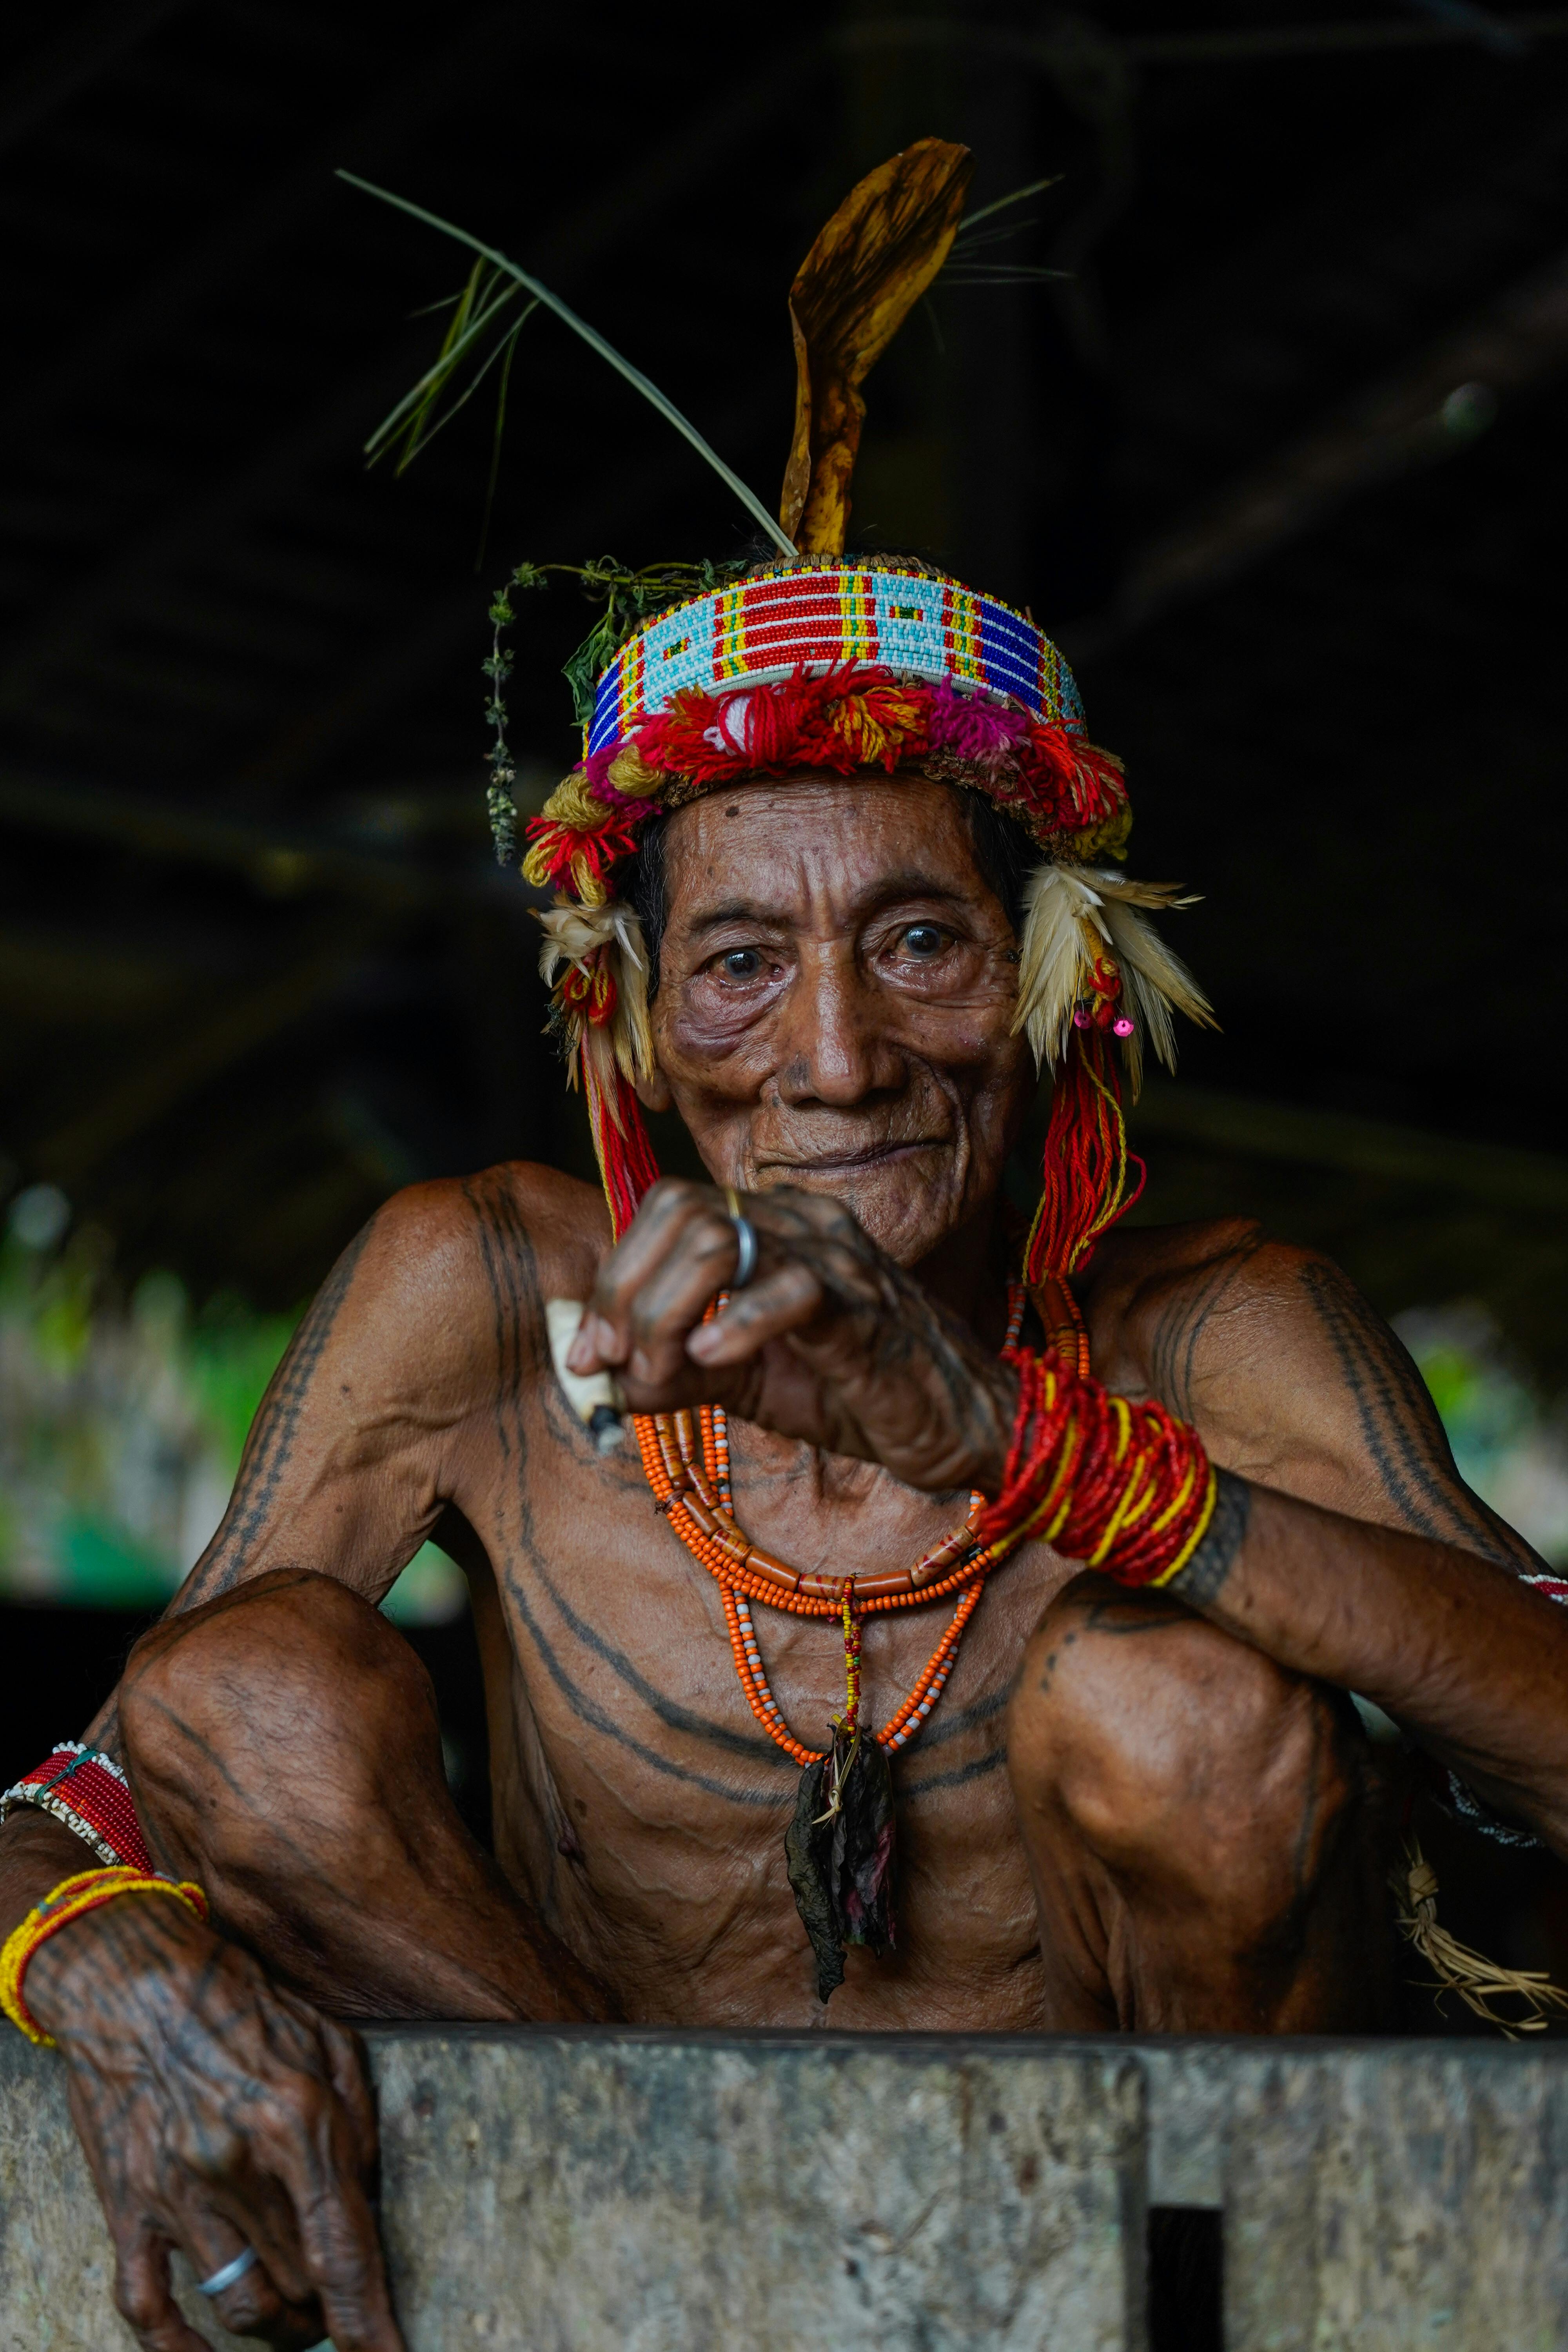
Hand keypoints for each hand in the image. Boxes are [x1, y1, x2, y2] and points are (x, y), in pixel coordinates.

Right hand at [26, 1892, 403, 2351]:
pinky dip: (179, 2347)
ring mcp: (177, 2192)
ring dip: (276, 2323)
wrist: (132, 1979)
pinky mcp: (128, 2205)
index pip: (344, 2251)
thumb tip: (373, 2204)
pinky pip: (147, 2307)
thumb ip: (360, 2124)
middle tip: (336, 2298)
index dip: (372, 2323)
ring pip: (239, 2305)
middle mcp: (238, 2165)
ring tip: (292, 2312)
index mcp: (297, 2119)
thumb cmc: (240, 2003)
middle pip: (299, 2284)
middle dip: (328, 2306)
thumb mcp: (328, 2041)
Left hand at [568, 1179, 1016, 1492]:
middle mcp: (803, 1223)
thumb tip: (602, 1378)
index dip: (614, 1275)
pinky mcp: (865, 1308)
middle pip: (679, 1212)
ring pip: (717, 1241)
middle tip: (613, 1363)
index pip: (666, 1210)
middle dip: (626, 1291)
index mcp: (774, 1226)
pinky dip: (734, 1323)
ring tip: (666, 1373)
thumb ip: (677, 1371)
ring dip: (665, 1312)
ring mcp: (837, 1259)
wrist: (965, 1427)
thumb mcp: (747, 1383)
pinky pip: (789, 1291)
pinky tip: (711, 1358)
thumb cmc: (860, 1393)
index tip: (589, 1353)